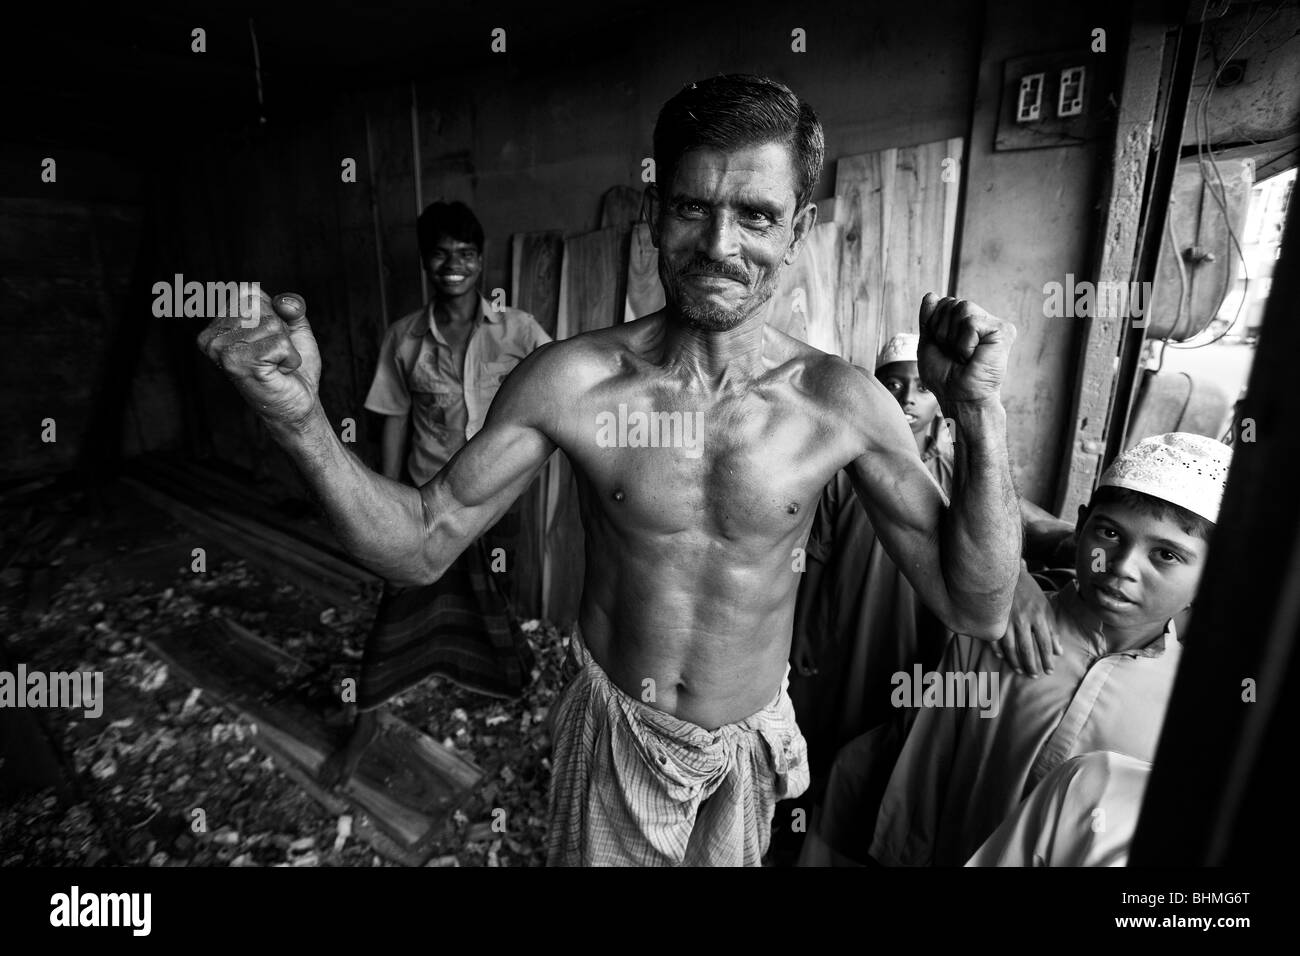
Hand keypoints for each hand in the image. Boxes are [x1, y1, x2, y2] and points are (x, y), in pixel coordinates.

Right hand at [197, 291, 321, 429]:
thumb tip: (285, 302)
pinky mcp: (237, 364)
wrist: (296, 404)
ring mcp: (221, 351)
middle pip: (261, 307)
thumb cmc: (291, 366)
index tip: (270, 338)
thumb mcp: (294, 328)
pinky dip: (289, 359)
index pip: (250, 292)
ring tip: (274, 364)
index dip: (273, 312)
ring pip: (272, 325)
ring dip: (285, 347)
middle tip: (273, 355)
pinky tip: (277, 372)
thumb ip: (291, 306)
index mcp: (218, 324)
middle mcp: (212, 337)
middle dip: (280, 331)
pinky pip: (280, 344)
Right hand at [791, 634, 818, 676]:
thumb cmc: (804, 642)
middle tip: (812, 666)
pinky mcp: (790, 653)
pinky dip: (800, 660)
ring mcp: (789, 656)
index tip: (813, 670)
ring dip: (803, 665)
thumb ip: (811, 663)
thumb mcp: (809, 653)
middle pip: (797, 670)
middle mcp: (790, 660)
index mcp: (795, 660)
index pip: (800, 673)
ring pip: (796, 665)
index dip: (807, 674)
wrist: (797, 631)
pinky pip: (795, 660)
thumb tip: (815, 672)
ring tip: (809, 660)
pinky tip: (805, 655)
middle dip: (805, 670)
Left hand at [917, 293, 1015, 406]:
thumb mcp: (929, 343)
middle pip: (951, 302)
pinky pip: (971, 323)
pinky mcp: (1003, 330)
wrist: (959, 397)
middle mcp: (982, 319)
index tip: (943, 347)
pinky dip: (964, 343)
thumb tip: (931, 295)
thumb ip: (929, 319)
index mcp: (966, 321)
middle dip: (942, 330)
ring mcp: (994, 324)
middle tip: (954, 354)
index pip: (943, 302)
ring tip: (963, 355)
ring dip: (953, 337)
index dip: (934, 325)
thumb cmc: (945, 377)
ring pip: (962, 308)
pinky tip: (972, 356)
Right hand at [990, 564, 1060, 676]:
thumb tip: (1058, 651)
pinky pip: (995, 638)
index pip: (1045, 643)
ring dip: (1016, 662)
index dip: (1047, 659)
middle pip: (1027, 649)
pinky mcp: (994, 618)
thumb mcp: (1045, 607)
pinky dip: (998, 649)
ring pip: (1010, 647)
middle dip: (1032, 665)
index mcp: (1038, 616)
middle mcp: (1023, 619)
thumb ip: (1052, 629)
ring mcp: (1007, 619)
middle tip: (1034, 676)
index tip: (1049, 670)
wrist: (1008, 573)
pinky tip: (1002, 657)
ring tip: (1020, 670)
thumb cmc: (1029, 591)